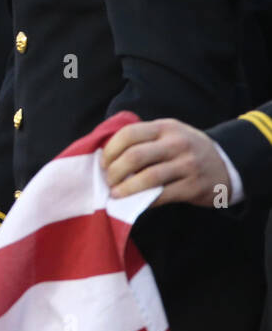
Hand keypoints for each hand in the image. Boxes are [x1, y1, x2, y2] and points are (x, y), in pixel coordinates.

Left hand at [101, 119, 231, 208]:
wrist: (227, 164)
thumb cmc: (186, 149)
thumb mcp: (169, 134)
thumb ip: (144, 139)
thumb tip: (106, 155)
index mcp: (165, 127)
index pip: (129, 134)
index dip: (110, 150)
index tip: (103, 163)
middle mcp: (177, 143)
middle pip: (135, 156)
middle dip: (114, 171)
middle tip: (108, 181)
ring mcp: (188, 165)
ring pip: (148, 177)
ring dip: (126, 188)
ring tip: (115, 194)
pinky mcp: (194, 187)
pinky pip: (162, 195)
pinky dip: (144, 201)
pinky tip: (135, 203)